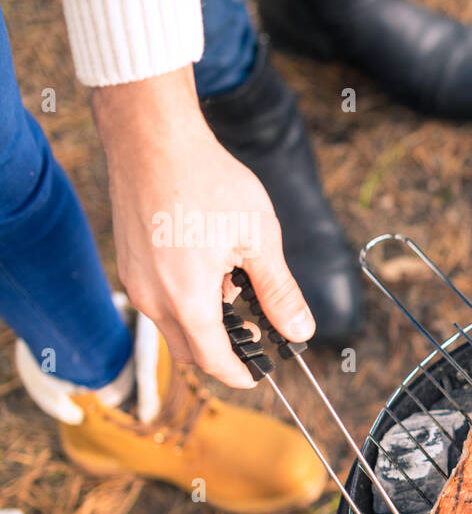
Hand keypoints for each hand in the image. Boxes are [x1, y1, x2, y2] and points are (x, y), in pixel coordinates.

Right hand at [91, 68, 314, 387]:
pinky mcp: (129, 263)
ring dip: (205, 323)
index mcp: (187, 299)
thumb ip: (280, 292)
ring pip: (172, 326)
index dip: (239, 375)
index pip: (213, 362)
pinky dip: (186, 300)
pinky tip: (209, 264)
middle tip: (258, 332)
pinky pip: (158, 300)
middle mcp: (152, 298)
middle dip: (224, 351)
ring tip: (235, 282)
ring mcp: (134, 280)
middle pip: (189, 351)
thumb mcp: (260, 239)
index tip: (259, 376)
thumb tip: (300, 332)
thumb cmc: (208, 181)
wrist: (152, 138)